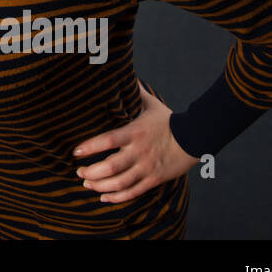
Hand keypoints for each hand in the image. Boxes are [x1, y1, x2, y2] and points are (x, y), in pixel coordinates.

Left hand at [70, 78, 198, 204]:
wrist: (195, 138)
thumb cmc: (169, 120)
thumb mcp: (150, 104)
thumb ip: (135, 92)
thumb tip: (124, 74)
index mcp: (134, 132)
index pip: (107, 140)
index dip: (90, 147)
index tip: (75, 151)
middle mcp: (139, 152)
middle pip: (111, 166)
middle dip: (91, 172)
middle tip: (78, 171)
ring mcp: (147, 168)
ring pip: (120, 182)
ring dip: (100, 186)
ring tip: (86, 183)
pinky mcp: (154, 179)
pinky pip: (134, 192)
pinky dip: (117, 197)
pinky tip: (104, 197)